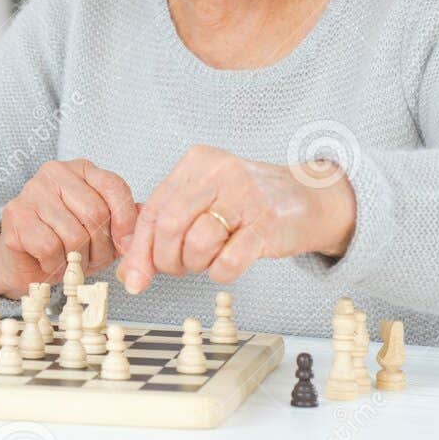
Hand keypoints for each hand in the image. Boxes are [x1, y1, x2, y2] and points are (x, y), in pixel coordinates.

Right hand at [0, 159, 137, 297]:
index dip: (125, 221)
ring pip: (74, 234)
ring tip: (70, 263)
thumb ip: (125, 222)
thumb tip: (144, 221)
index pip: (113, 187)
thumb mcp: (102, 230)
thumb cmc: (66, 242)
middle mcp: (54, 172)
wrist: (24, 262)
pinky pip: (50, 247)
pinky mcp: (16, 215)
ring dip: (78, 260)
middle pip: (95, 213)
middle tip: (93, 261)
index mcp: (80, 169)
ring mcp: (31, 191)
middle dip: (101, 248)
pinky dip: (55, 264)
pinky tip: (50, 262)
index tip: (124, 245)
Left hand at [113, 144, 356, 293]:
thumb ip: (164, 230)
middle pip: (170, 225)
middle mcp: (220, 172)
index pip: (153, 209)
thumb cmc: (247, 203)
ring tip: (206, 261)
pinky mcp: (268, 224)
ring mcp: (246, 196)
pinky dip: (220, 273)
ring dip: (195, 265)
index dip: (139, 248)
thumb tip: (130, 274)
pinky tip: (226, 265)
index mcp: (197, 162)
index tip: (135, 277)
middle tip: (178, 268)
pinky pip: (228, 261)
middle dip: (166, 259)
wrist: (308, 199)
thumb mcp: (203, 203)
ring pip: (197, 242)